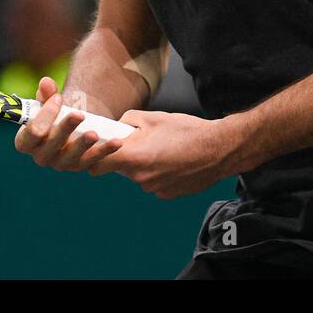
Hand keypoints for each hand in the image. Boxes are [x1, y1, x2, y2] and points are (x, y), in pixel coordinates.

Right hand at [13, 77, 124, 171]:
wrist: (69, 124)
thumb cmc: (53, 113)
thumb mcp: (49, 102)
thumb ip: (46, 93)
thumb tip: (46, 82)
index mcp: (26, 141)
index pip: (31, 132)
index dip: (43, 116)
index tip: (59, 98)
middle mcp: (41, 156)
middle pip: (51, 144)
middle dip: (64, 129)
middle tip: (78, 114)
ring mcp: (60, 164)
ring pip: (71, 156)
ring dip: (83, 145)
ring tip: (94, 133)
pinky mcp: (79, 166)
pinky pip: (92, 161)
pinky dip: (105, 151)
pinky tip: (117, 142)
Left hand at [88, 110, 240, 199]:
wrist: (219, 150)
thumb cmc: (187, 131)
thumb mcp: (154, 118)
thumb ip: (129, 121)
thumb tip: (118, 127)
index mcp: (135, 158)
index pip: (98, 165)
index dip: (94, 157)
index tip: (95, 149)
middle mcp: (141, 178)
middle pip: (120, 168)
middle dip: (124, 156)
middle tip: (140, 142)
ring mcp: (154, 189)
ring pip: (138, 175)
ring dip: (142, 165)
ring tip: (163, 149)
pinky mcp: (166, 195)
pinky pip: (153, 182)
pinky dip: (157, 173)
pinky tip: (173, 161)